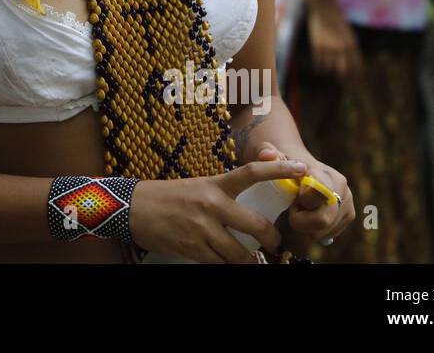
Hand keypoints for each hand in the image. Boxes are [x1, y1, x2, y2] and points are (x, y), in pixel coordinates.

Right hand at [128, 157, 308, 263]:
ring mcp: (202, 229)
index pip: (250, 173)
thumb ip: (225, 188)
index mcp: (214, 184)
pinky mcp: (192, 248)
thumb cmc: (169, 196)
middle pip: (256, 226)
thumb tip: (254, 183)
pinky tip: (229, 263)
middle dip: (272, 240)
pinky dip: (227, 266)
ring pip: (240, 253)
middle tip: (275, 244)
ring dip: (250, 261)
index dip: (278, 170)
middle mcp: (211, 205)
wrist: (132, 208)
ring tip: (253, 260)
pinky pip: (220, 264)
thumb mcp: (198, 185)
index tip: (301, 168)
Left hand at [256, 145, 354, 251]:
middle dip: (302, 221)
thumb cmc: (279, 162)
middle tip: (291, 210)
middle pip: (323, 220)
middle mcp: (339, 185)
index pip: (321, 192)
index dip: (305, 202)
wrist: (295, 163)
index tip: (294, 200)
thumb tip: (266, 154)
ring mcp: (346, 200)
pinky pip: (328, 235)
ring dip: (306, 229)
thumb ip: (265, 152)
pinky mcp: (348, 214)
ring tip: (298, 211)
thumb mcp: (268, 155)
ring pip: (324, 231)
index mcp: (321, 171)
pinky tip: (306, 218)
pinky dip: (313, 232)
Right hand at [308, 1, 362, 79]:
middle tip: (342, 83)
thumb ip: (350, 48)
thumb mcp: (348, 33)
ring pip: (329, 68)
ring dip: (329, 71)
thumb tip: (352, 65)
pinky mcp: (317, 45)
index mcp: (352, 43)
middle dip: (343, 79)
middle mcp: (342, 47)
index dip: (357, 75)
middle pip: (343, 70)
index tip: (356, 82)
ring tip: (329, 72)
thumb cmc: (337, 21)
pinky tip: (320, 68)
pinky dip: (319, 68)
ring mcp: (329, 46)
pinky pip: (318, 63)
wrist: (324, 8)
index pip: (357, 65)